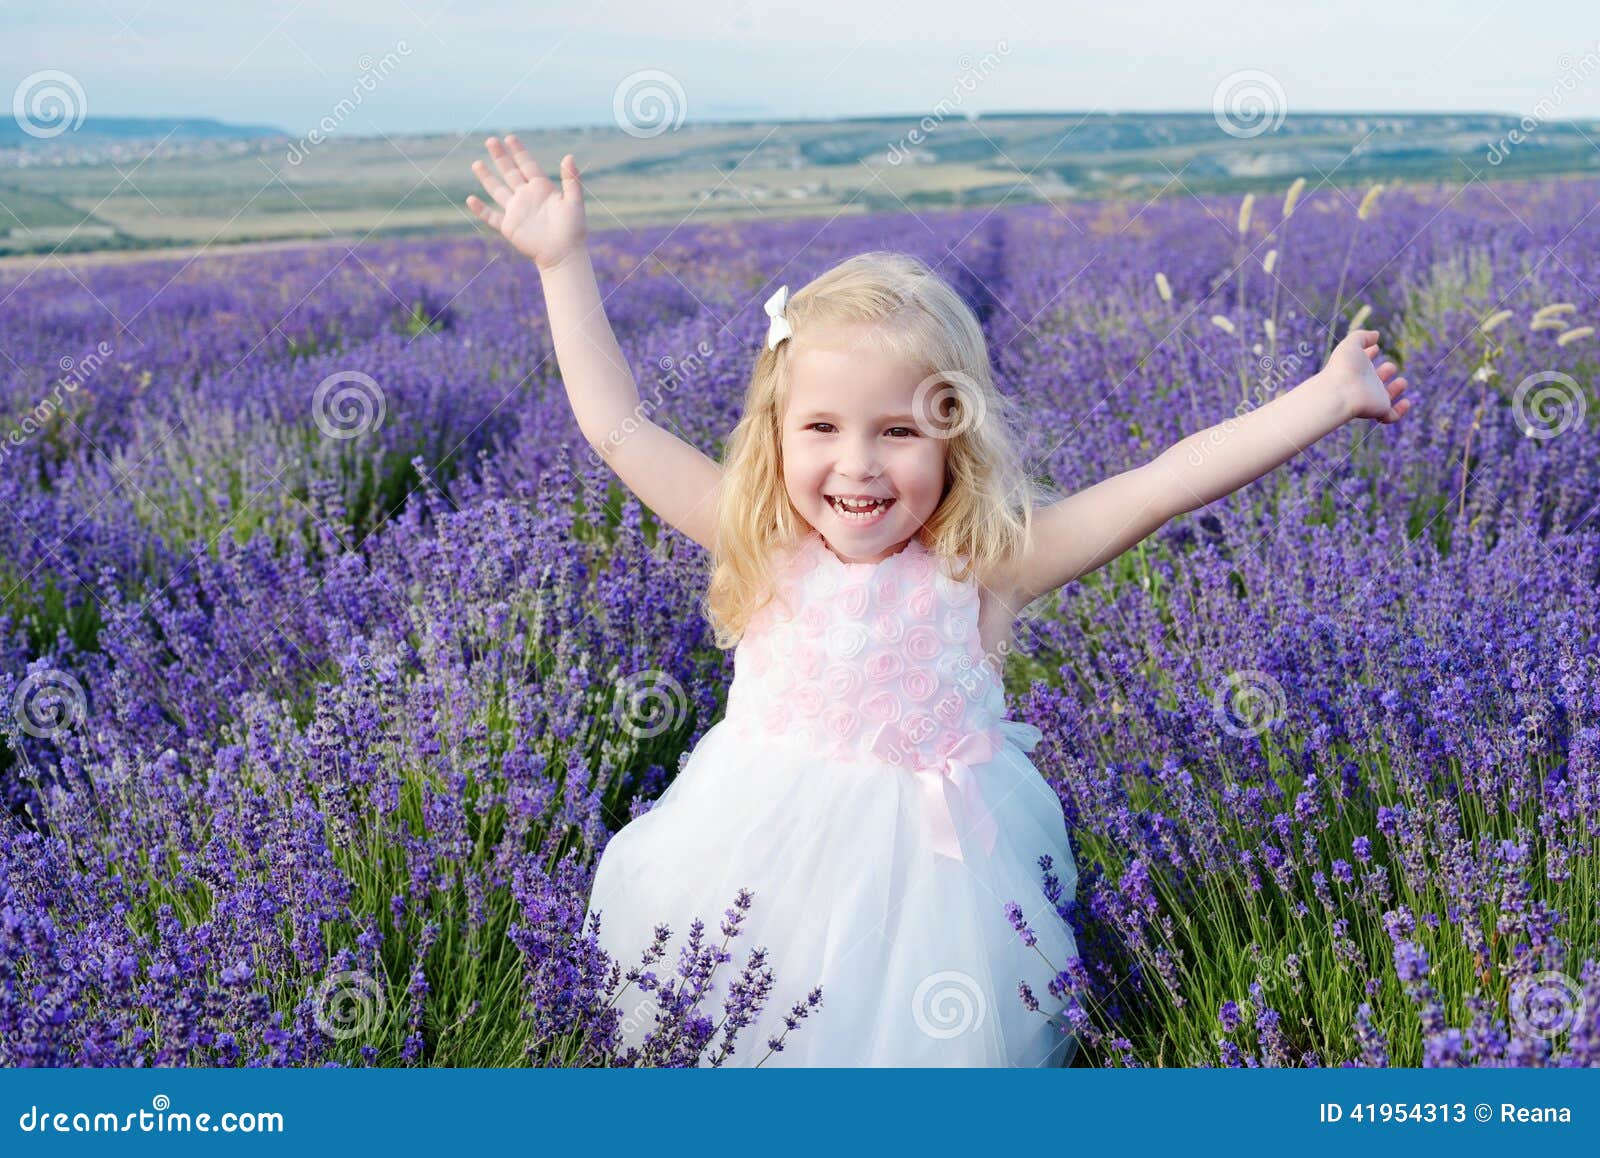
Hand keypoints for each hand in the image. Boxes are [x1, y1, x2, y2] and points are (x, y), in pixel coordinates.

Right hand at [466, 135, 587, 270]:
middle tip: (491, 140)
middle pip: (510, 172)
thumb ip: (572, 180)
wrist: (564, 255)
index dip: (519, 151)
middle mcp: (527, 196)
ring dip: (487, 177)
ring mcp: (516, 211)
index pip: (527, 165)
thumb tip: (569, 156)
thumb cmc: (573, 230)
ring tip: (476, 163)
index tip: (510, 138)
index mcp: (542, 188)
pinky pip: (491, 216)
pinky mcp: (509, 226)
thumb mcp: (575, 202)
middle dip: (500, 157)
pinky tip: (471, 200)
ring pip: (497, 190)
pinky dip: (481, 209)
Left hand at [1324, 329, 1412, 423]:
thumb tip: (1376, 335)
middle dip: (1386, 371)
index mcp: (1356, 369)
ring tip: (1400, 382)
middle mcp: (1365, 384)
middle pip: (1376, 379)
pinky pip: (1391, 416)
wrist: (1340, 392)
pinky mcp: (1379, 410)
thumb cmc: (1343, 368)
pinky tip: (1405, 402)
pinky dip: (1400, 411)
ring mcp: (1372, 398)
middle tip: (1389, 367)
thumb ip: (1362, 336)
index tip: (1375, 347)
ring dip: (1396, 389)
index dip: (1370, 353)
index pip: (1364, 361)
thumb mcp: (1351, 345)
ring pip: (1385, 397)